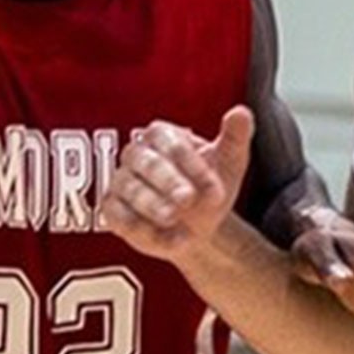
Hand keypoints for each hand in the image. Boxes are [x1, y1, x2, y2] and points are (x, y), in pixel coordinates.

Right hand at [101, 107, 254, 262]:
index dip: (193, 166)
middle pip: (147, 163)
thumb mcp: (230, 163)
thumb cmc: (209, 188)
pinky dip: (146, 231)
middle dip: (168, 182)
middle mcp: (136, 155)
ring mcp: (122, 182)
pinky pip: (121, 218)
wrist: (200, 227)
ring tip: (176, 220)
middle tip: (188, 200)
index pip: (171, 144)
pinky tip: (173, 241)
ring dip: (154, 206)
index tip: (214, 190)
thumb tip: (240, 113)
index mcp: (162, 135)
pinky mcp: (113, 210)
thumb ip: (236, 137)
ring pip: (131, 190)